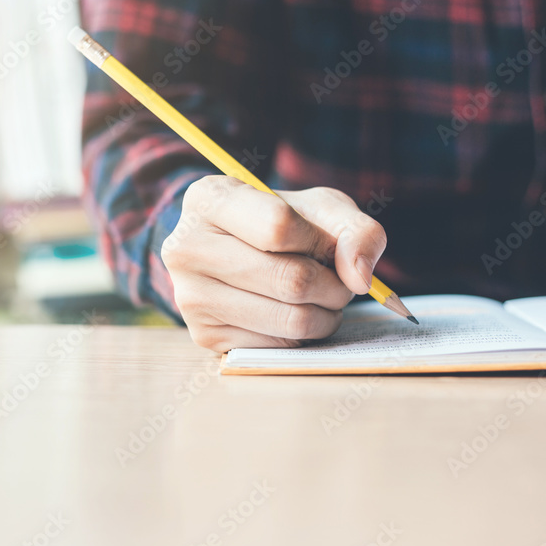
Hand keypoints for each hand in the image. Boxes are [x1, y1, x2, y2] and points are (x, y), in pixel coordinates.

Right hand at [161, 177, 387, 351]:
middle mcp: (186, 246)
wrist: (233, 252)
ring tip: (321, 298)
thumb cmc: (278, 222)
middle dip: (334, 286)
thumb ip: (354, 230)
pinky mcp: (203, 335)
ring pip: (291, 320)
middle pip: (291, 279)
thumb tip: (359, 279)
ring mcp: (190, 295)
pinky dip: (302, 336)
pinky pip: (278, 347)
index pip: (279, 226)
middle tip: (337, 281)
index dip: (321, 241)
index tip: (327, 245)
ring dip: (325, 314)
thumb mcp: (318, 207)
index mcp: (208, 198)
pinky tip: (292, 314)